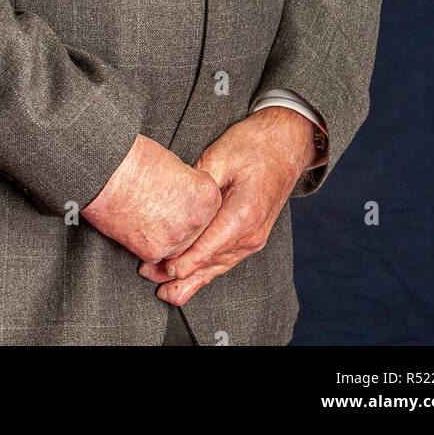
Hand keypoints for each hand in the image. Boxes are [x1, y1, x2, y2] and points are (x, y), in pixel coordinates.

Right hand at [81, 134, 221, 264]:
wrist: (107, 170)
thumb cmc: (136, 160)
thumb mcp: (175, 167)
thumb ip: (188, 187)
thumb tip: (185, 200)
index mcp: (207, 195)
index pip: (208, 211)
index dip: (191, 206)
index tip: (177, 200)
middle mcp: (198, 219)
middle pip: (195, 232)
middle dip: (179, 224)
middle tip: (159, 210)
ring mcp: (177, 238)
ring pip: (177, 247)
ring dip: (164, 238)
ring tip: (146, 216)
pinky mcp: (154, 252)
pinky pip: (156, 255)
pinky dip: (145, 245)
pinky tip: (135, 226)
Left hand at [138, 107, 317, 303]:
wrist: (285, 144)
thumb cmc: (253, 145)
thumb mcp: (219, 156)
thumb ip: (198, 186)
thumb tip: (175, 205)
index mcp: (243, 213)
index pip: (208, 247)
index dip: (184, 261)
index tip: (161, 269)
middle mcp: (251, 233)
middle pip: (211, 262)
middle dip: (179, 273)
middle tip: (147, 275)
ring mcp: (254, 239)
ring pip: (219, 267)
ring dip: (192, 279)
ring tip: (164, 291)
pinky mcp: (252, 238)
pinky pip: (226, 260)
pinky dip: (207, 272)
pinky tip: (190, 283)